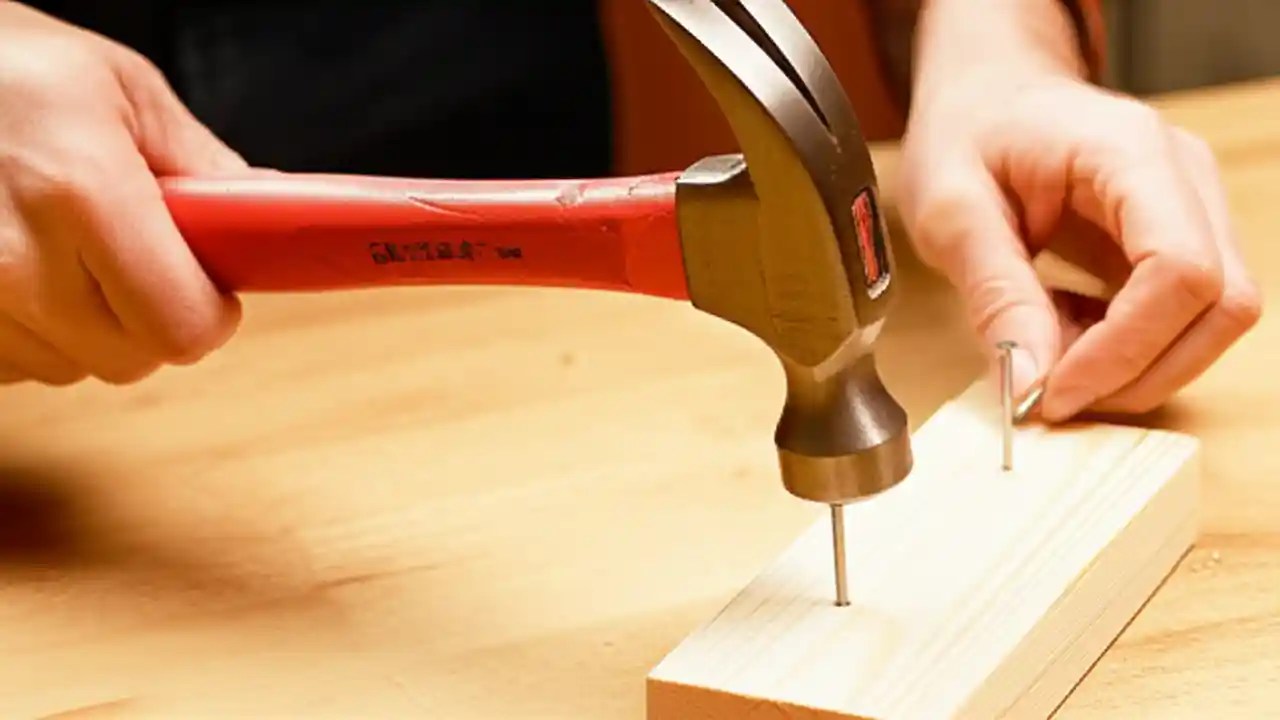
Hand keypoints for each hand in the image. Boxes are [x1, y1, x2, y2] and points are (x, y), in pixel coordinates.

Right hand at [0, 3, 245, 385]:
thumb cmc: (6, 66)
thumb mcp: (120, 87)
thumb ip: (200, 162)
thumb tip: (264, 217)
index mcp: (81, 191)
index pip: (180, 326)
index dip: (210, 313)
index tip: (211, 286)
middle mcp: (14, 258)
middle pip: (130, 359)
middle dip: (154, 318)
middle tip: (141, 260)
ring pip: (71, 366)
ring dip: (88, 325)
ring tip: (67, 248)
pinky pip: (17, 363)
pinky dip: (33, 329)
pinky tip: (24, 267)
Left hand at [897, 68, 1261, 420]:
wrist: (988, 96)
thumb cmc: (967, 136)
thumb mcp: (950, 213)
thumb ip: (995, 295)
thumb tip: (1031, 383)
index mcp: (1129, 152)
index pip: (1180, 269)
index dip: (1126, 350)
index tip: (1054, 393)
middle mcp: (1184, 176)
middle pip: (1219, 304)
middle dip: (1139, 371)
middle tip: (1050, 396)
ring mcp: (1194, 207)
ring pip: (1214, 318)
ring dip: (1136, 365)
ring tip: (1049, 353)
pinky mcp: (1180, 238)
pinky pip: (1183, 315)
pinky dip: (1128, 347)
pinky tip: (1063, 330)